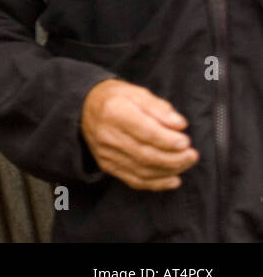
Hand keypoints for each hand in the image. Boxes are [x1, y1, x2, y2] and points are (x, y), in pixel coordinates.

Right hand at [80, 78, 197, 189]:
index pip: (144, 131)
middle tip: (192, 155)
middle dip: (174, 158)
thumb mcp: (136, 92)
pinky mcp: (107, 165)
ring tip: (186, 163)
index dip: (167, 140)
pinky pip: (134, 180)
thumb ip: (158, 107)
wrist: (84, 108)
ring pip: (142, 169)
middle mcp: (107, 134)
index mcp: (113, 111)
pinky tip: (173, 179)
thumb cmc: (115, 98)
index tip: (186, 141)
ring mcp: (105, 153)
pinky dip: (157, 183)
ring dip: (169, 170)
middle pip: (145, 153)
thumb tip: (179, 125)